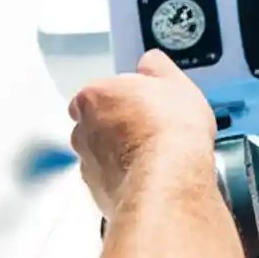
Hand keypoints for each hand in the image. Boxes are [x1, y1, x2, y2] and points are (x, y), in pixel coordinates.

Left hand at [68, 49, 217, 217]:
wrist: (169, 181)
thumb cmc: (168, 129)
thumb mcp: (175, 81)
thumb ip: (156, 66)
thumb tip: (150, 63)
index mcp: (94, 97)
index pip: (97, 93)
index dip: (122, 98)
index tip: (142, 103)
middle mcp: (83, 131)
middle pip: (95, 125)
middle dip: (119, 127)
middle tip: (150, 128)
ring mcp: (89, 166)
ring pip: (102, 156)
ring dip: (122, 155)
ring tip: (156, 156)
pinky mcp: (99, 195)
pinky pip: (112, 182)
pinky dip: (127, 179)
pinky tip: (153, 177)